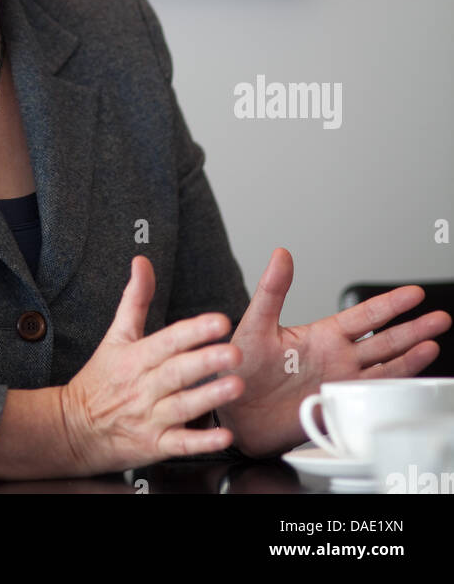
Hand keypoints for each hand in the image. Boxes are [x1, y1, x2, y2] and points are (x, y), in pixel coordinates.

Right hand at [59, 255, 243, 475]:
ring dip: (210, 397)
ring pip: (183, 406)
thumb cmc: (100, 380)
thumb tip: (142, 261)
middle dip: (206, 361)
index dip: (194, 330)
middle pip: (177, 372)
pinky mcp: (153, 445)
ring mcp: (149, 417)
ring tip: (237, 386)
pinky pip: (179, 444)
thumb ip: (134, 299)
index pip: (168, 340)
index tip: (220, 321)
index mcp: (136, 357)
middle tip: (235, 352)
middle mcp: (143, 386)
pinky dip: (201, 442)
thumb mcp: (116, 336)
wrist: (73, 428)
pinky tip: (224, 436)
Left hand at [216, 247, 452, 458]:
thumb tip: (281, 254)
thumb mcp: (254, 324)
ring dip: (410, 357)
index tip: (414, 294)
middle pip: (384, 341)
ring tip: (433, 343)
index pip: (363, 316)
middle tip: (440, 317)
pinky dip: (393, 389)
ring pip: (385, 368)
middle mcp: (336, 358)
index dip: (389, 305)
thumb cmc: (240, 367)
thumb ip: (272, 290)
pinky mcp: (337, 408)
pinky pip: (371, 398)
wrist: (232, 411)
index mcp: (320, 335)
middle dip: (413, 328)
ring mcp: (339, 383)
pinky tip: (412, 380)